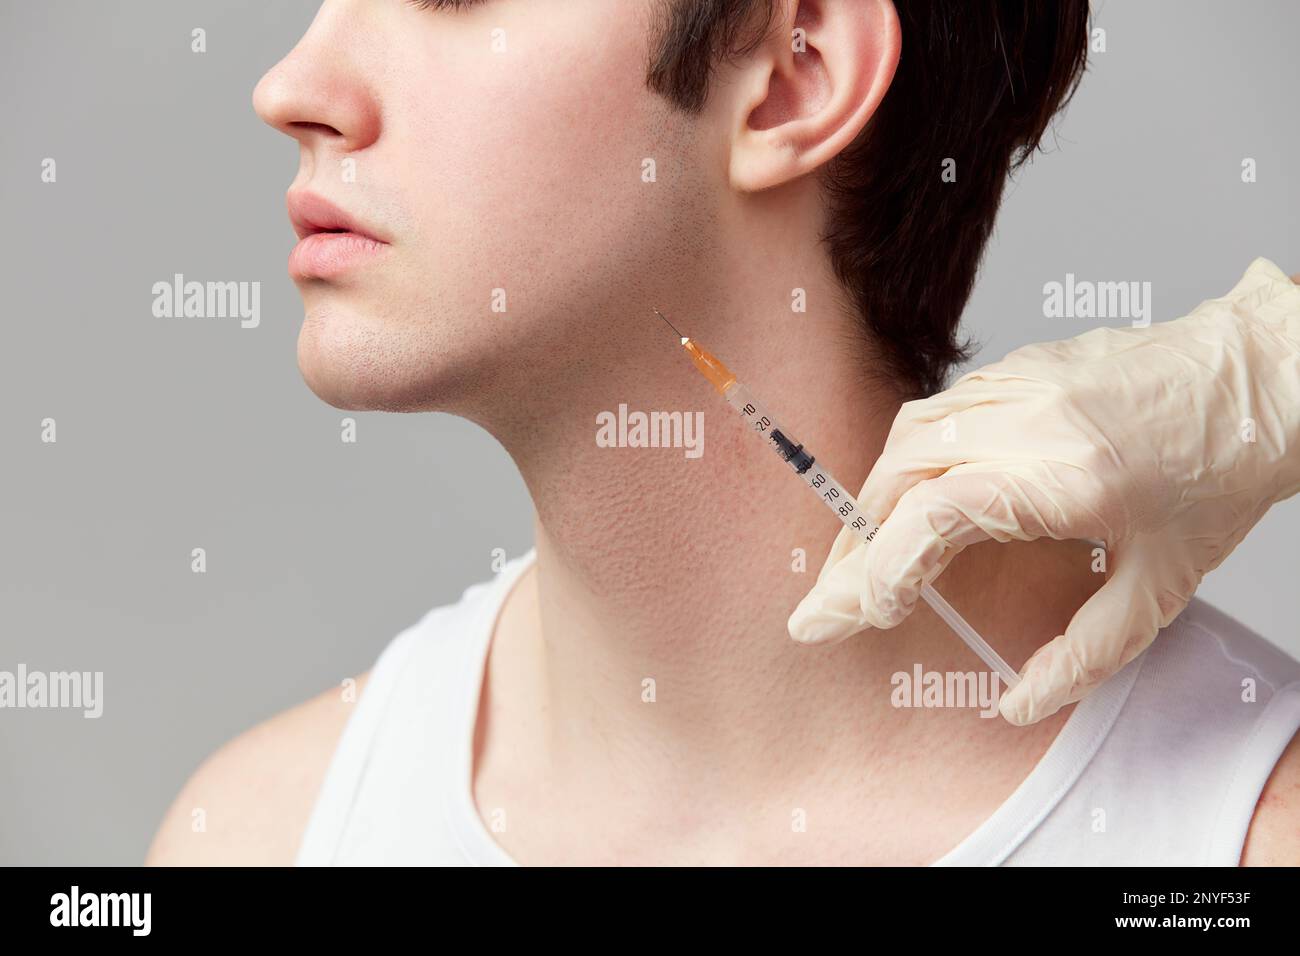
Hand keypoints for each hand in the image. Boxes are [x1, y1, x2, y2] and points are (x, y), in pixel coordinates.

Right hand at [788, 258, 1299, 724]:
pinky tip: (908, 493)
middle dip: (854, 544)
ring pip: (907, 438)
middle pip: (898, 478)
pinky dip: (907, 459)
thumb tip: (1017, 704)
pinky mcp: (1020, 366)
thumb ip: (1083, 655)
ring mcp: (1020, 383)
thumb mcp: (1161, 589)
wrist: (1261, 381)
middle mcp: (1029, 422)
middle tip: (836, 597)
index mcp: (1063, 480)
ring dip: (871, 497)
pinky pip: (938, 411)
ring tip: (860, 551)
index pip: (931, 519)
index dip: (880, 571)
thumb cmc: (1218, 480)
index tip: (858, 614)